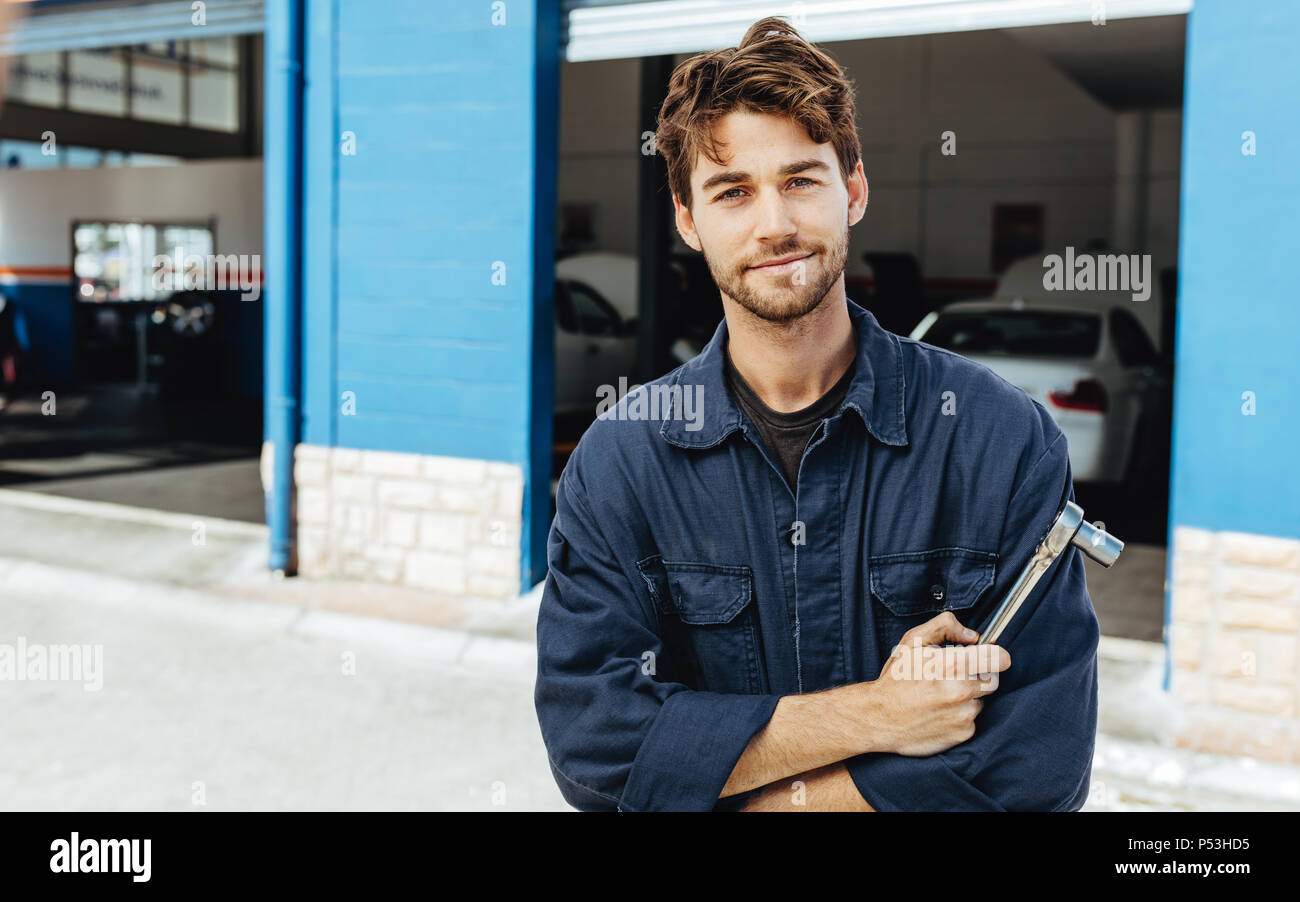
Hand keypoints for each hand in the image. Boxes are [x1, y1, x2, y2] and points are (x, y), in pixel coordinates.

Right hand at [861, 612, 1009, 756]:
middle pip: (992, 680)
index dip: (995, 655)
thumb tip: (972, 636)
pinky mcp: (962, 734)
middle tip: (953, 677)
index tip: (989, 657)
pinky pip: (971, 721)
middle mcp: (963, 691)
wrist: (878, 718)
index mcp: (952, 664)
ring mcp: (964, 715)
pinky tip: (938, 713)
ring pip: (979, 701)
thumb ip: (945, 627)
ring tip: (939, 697)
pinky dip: (959, 717)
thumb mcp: (913, 641)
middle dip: (977, 676)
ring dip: (966, 698)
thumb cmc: (895, 679)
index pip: (999, 658)